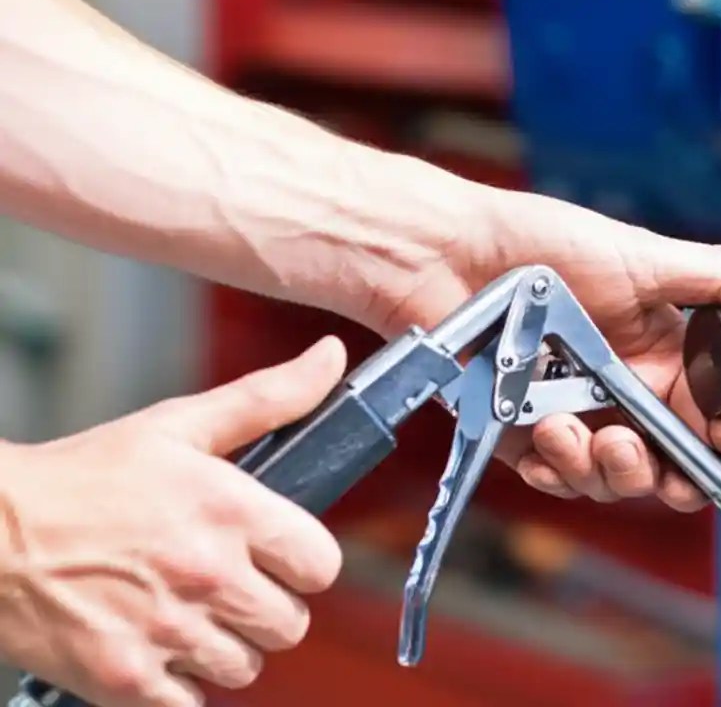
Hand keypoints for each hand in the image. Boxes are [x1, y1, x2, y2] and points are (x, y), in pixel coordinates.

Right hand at [0, 338, 346, 706]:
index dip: (303, 563)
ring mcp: (169, 632)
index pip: (322, 566)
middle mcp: (208, 575)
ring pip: (246, 666)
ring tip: (185, 612)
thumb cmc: (79, 479)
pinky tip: (155, 646)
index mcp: (230, 511)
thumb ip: (268, 397)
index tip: (279, 558)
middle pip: (291, 625)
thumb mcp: (178, 425)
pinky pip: (193, 703)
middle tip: (227, 585)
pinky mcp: (128, 681)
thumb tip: (330, 358)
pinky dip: (178, 685)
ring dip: (223, 646)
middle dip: (266, 607)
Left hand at [374, 187, 720, 511]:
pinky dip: (557, 474)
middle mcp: (625, 393)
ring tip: (570, 429)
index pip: (712, 414)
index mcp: (661, 354)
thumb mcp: (641, 255)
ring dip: (605, 469)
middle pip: (670, 464)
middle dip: (669, 475)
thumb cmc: (541, 244)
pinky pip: (557, 479)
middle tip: (646, 456)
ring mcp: (578, 417)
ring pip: (614, 479)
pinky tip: (546, 446)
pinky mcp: (526, 436)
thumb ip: (713, 278)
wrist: (450, 255)